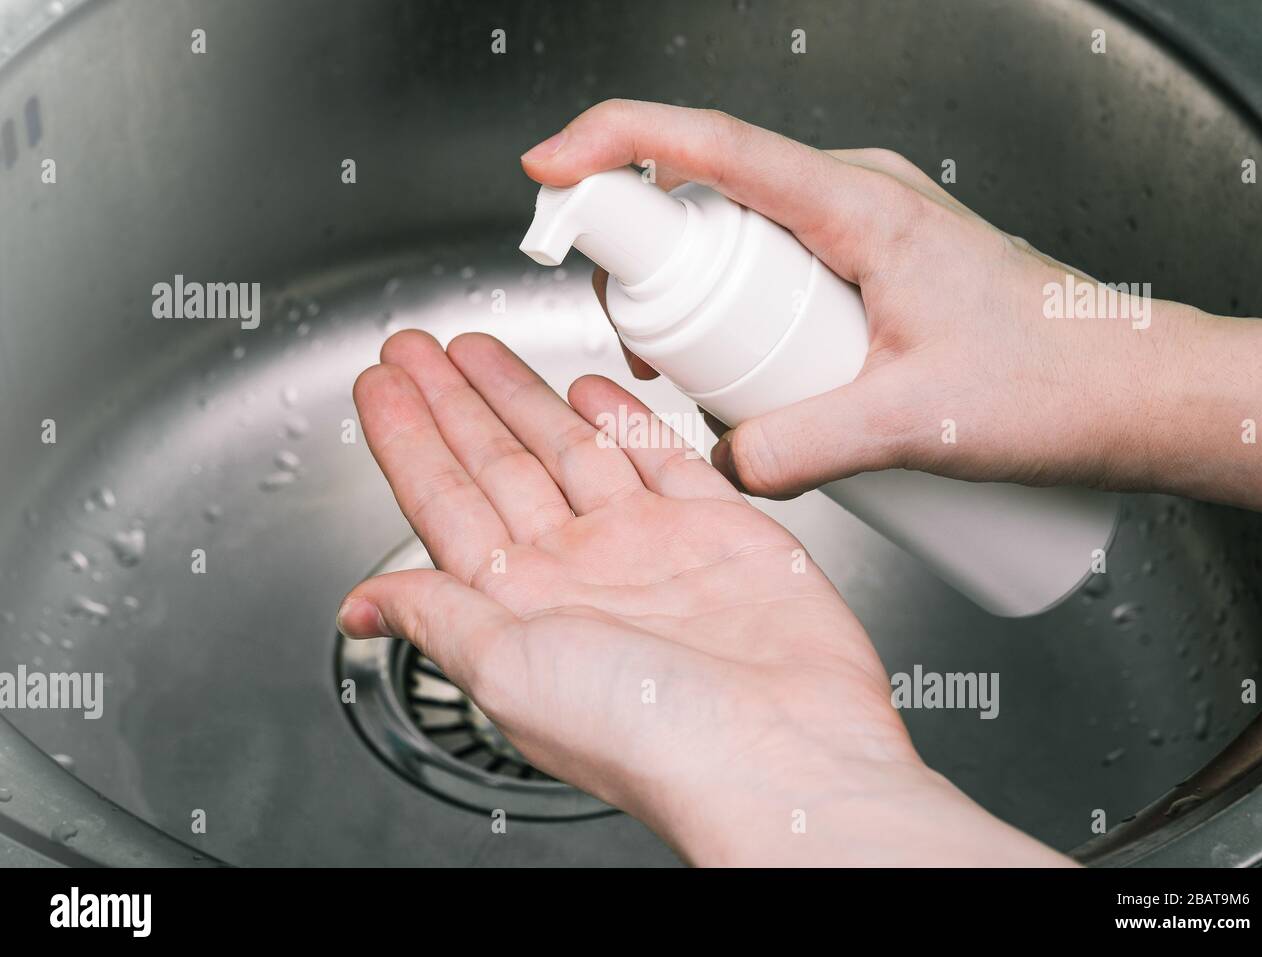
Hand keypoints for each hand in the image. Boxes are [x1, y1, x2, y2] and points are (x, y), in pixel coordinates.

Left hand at [338, 330, 1066, 865]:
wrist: (780, 748)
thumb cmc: (647, 732)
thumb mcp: (506, 670)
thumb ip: (437, 617)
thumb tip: (359, 607)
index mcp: (520, 606)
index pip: (444, 501)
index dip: (407, 439)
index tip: (378, 385)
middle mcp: (579, 573)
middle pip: (497, 463)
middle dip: (453, 402)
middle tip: (414, 346)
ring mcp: (648, 548)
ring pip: (569, 450)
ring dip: (522, 397)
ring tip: (477, 349)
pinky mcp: (719, 531)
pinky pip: (660, 458)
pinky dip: (624, 420)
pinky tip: (591, 388)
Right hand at [523, 100, 1261, 519]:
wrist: (1134, 391)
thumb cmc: (1059, 379)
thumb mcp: (918, 422)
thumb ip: (807, 448)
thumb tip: (727, 464)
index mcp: (858, 206)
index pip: (711, 145)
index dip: (615, 144)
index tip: (547, 172)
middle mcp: (853, 201)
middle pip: (706, 199)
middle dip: (646, 264)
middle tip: (645, 352)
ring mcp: (858, 234)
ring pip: (737, 243)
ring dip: (695, 303)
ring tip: (706, 385)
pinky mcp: (865, 272)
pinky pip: (772, 275)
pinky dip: (736, 317)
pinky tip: (752, 384)